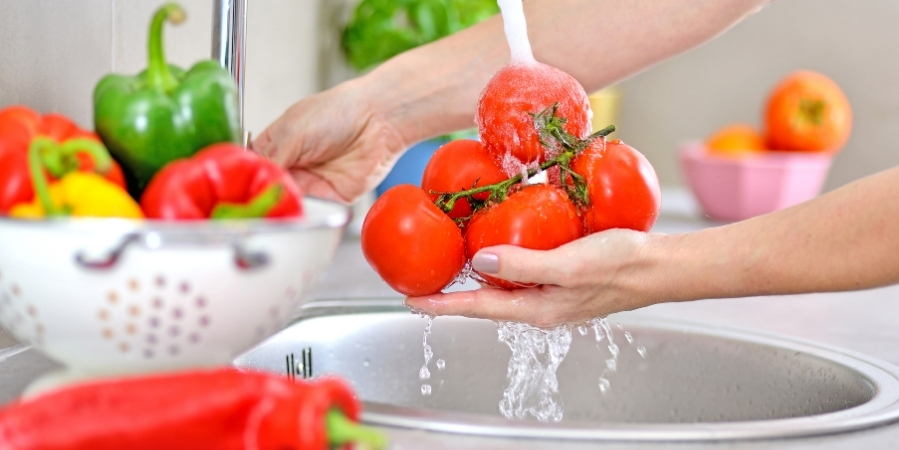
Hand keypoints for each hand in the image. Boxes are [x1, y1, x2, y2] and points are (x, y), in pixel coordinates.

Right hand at [251, 80, 407, 203]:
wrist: (378, 120)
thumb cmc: (339, 112)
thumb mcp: (293, 130)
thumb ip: (271, 155)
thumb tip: (253, 177)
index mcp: (278, 144)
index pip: (252, 166)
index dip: (245, 177)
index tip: (237, 187)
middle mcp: (293, 165)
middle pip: (267, 189)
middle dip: (263, 196)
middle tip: (256, 199)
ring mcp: (311, 183)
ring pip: (288, 204)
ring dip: (283, 206)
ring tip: (278, 201)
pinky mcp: (331, 198)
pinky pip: (313, 211)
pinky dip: (305, 212)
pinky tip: (298, 206)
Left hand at [405, 229, 659, 326]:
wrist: (660, 266)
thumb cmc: (621, 264)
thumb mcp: (570, 264)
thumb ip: (525, 265)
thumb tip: (479, 262)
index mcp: (538, 308)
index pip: (477, 308)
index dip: (442, 305)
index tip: (411, 299)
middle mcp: (541, 305)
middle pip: (486, 301)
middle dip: (453, 293)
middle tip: (426, 278)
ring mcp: (553, 294)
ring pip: (504, 288)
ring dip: (476, 276)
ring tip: (452, 261)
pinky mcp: (564, 279)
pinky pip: (524, 273)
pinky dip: (505, 261)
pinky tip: (502, 243)